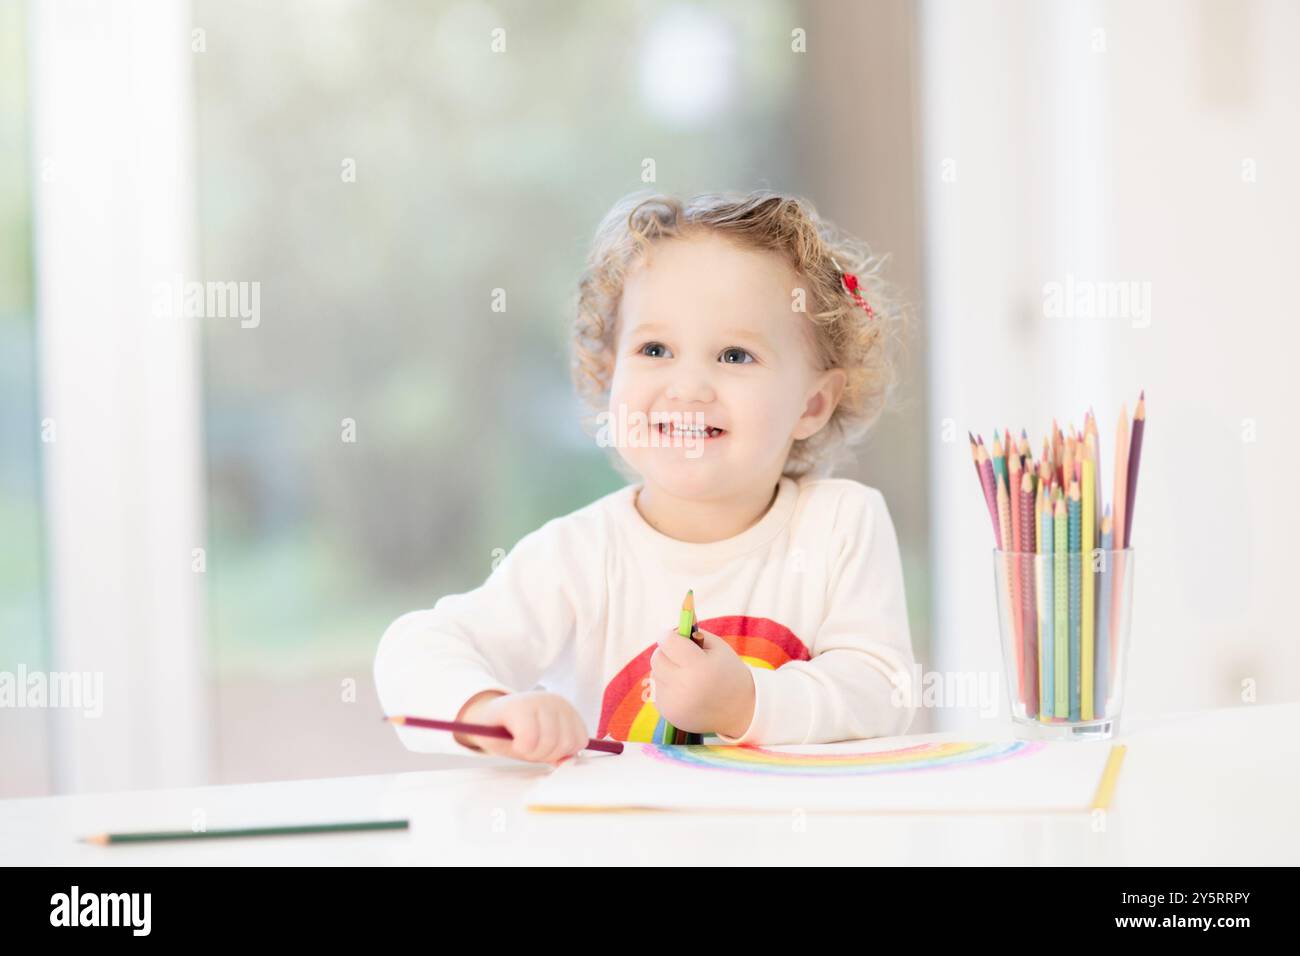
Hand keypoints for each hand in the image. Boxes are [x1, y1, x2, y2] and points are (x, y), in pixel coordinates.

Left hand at [453, 690, 588, 766]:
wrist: (504, 711)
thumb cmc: (498, 728)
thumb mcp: (495, 741)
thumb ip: (521, 751)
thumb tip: (552, 759)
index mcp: (521, 705)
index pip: (529, 738)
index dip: (522, 749)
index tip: (515, 744)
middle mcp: (545, 700)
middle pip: (551, 743)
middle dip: (538, 754)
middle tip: (527, 748)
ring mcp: (563, 706)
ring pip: (569, 743)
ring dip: (555, 754)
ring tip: (541, 747)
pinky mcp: (574, 713)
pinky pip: (581, 740)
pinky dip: (569, 749)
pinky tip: (554, 745)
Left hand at [649, 628, 755, 737]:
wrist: (739, 711)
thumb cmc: (728, 672)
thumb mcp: (718, 647)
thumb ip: (693, 632)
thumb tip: (668, 627)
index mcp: (699, 667)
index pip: (668, 642)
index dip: (669, 636)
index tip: (674, 637)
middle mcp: (684, 687)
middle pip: (657, 658)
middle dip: (666, 652)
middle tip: (681, 655)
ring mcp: (675, 703)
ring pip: (655, 674)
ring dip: (667, 670)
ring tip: (687, 676)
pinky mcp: (668, 714)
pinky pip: (658, 690)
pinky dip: (667, 686)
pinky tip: (685, 691)